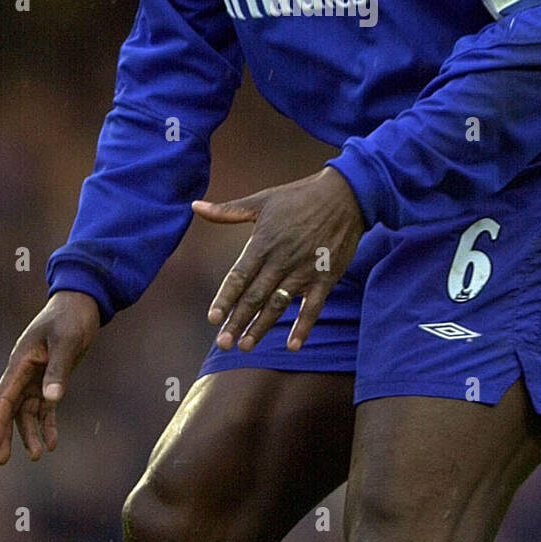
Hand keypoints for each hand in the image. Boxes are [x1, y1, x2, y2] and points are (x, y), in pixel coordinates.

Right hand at [0, 291, 100, 464]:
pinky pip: (45, 406)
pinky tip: (53, 442)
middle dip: (5, 433)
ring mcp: (36, 375)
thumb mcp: (66, 342)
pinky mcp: (51, 378)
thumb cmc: (71, 318)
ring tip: (39, 454)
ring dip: (30, 432)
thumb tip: (51, 399)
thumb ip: (58, 370)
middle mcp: (24, 371)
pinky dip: (47, 423)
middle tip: (1, 460)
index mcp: (21, 361)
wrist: (82, 303)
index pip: (4, 397)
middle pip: (10, 408)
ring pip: (27, 410)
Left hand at [191, 166, 364, 353]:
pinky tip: (293, 345)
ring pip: (278, 305)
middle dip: (237, 322)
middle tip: (222, 344)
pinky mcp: (326, 277)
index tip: (212, 318)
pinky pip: (313, 307)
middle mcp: (281, 260)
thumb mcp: (262, 200)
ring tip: (245, 346)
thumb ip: (228, 210)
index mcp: (263, 242)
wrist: (345, 195)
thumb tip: (195, 206)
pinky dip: (303, 327)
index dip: (225, 299)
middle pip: (255, 297)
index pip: (239, 276)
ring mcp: (305, 270)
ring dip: (261, 327)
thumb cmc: (299, 196)